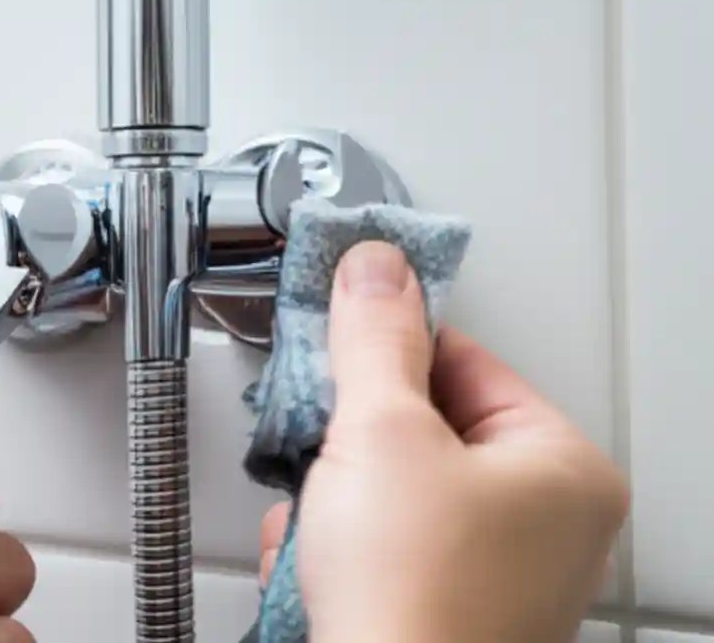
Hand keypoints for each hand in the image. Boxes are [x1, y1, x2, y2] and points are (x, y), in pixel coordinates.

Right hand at [259, 242, 628, 642]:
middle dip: (347, 439)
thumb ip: (374, 338)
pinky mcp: (440, 611)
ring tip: (311, 520)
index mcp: (561, 470)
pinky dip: (333, 548)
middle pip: (422, 429)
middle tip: (315, 436)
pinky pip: (381, 547)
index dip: (390, 346)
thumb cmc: (409, 595)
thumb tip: (376, 265)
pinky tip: (310, 565)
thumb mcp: (381, 431)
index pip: (467, 362)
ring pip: (389, 491)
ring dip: (330, 496)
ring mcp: (493, 575)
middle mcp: (543, 526)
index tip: (335, 336)